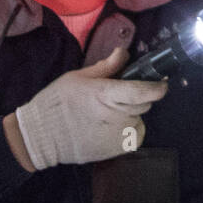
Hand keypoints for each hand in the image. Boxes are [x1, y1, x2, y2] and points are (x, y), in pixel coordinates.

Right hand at [12, 47, 167, 169]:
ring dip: (130, 116)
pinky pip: (133, 137)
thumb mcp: (78, 78)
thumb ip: (105, 67)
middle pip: (143, 104)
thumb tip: (123, 52)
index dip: (156, 87)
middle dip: (137, 98)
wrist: (40, 137)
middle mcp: (116, 116)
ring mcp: (117, 135)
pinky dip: (126, 131)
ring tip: (107, 116)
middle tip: (117, 98)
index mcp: (106, 94)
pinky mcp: (116, 150)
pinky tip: (106, 129)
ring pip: (138, 120)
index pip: (141, 91)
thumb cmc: (57, 103)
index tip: (162, 83)